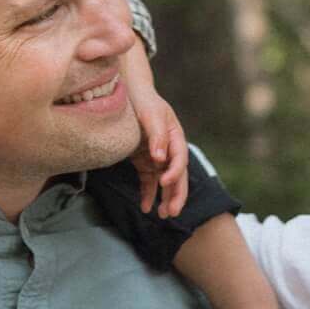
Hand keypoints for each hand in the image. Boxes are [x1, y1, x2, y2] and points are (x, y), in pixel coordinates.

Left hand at [128, 91, 188, 219]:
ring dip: (166, 199)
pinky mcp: (145, 162)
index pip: (179, 158)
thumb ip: (157, 135)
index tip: (164, 182)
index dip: (174, 172)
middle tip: (172, 211)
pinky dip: (148, 194)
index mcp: (176, 136)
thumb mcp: (151, 114)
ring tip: (162, 215)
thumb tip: (160, 158)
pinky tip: (146, 207)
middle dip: (176, 194)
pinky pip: (149, 181)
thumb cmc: (143, 101)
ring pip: (166, 182)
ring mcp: (158, 157)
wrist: (129, 94)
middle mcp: (170, 149)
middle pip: (178, 175)